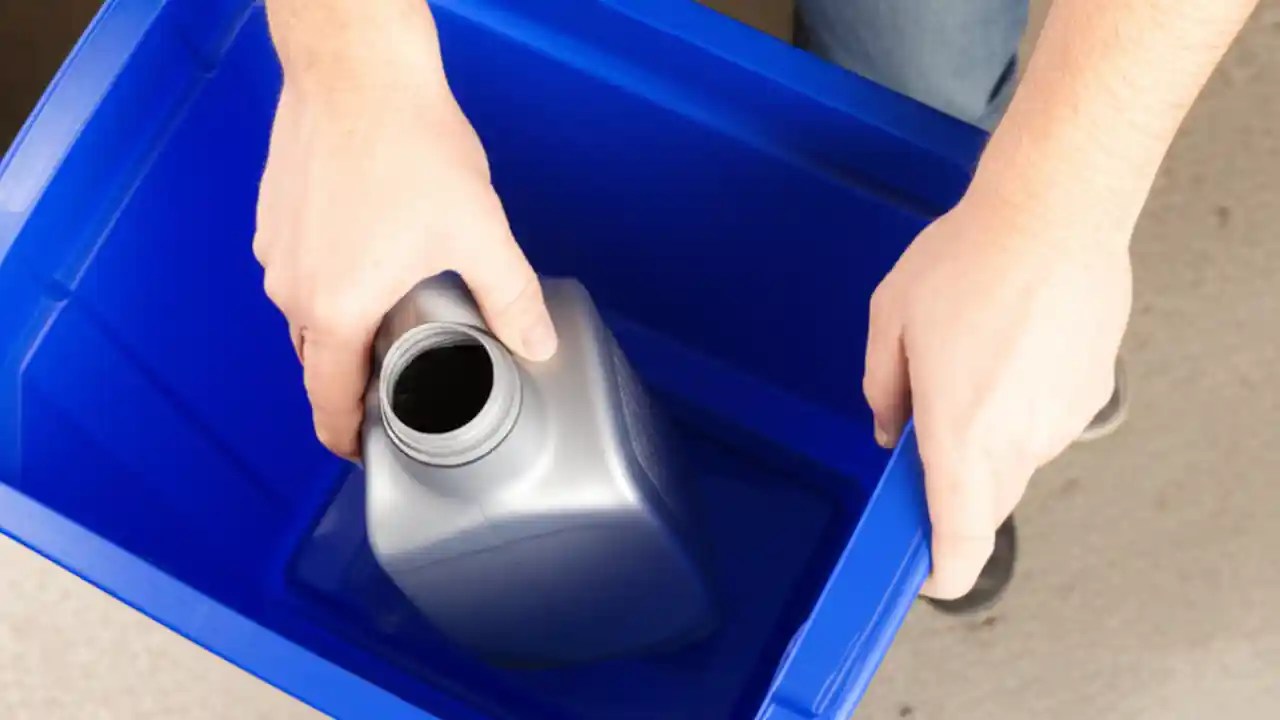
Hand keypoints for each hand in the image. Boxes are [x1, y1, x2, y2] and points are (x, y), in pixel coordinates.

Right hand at [254, 78, 556, 458]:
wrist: (356, 69)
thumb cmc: (408, 145)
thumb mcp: (478, 232)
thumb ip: (509, 298)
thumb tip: (537, 343)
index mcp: (335, 309)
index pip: (328, 400)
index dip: (346, 436)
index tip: (365, 452)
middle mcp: (291, 287)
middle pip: (316, 362)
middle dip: (352, 384)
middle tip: (398, 387)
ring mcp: (275, 250)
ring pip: (304, 316)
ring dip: (340, 330)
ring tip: (390, 323)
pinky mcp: (272, 217)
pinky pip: (294, 272)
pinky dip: (325, 285)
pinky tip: (366, 262)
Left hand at [864, 188, 1131, 598]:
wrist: (1056, 214)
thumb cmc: (967, 260)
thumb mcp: (892, 319)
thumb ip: (883, 387)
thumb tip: (890, 430)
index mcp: (962, 432)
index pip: (959, 532)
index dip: (947, 568)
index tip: (932, 579)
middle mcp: (1019, 440)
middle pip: (985, 503)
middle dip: (953, 495)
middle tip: (927, 444)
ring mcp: (1063, 421)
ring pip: (1017, 463)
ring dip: (988, 443)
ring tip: (970, 370)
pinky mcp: (1092, 395)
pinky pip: (1046, 426)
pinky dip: (1021, 411)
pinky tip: (1008, 354)